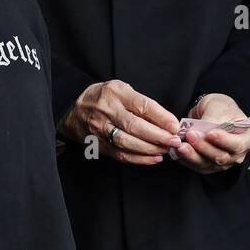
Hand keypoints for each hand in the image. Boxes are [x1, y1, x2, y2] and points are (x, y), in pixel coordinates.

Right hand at [58, 79, 180, 165]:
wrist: (74, 111)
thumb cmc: (104, 98)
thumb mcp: (121, 90)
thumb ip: (140, 102)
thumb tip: (166, 121)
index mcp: (115, 93)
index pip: (142, 105)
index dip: (161, 117)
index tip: (175, 125)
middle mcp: (106, 110)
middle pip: (135, 126)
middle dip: (158, 136)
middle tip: (174, 141)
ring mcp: (100, 129)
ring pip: (127, 142)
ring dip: (150, 149)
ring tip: (166, 150)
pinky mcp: (98, 145)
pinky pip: (120, 154)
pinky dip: (139, 159)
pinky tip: (153, 158)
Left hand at [172, 93, 249, 173]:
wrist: (210, 112)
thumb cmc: (220, 108)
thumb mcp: (220, 106)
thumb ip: (214, 118)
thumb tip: (204, 130)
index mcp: (247, 138)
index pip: (238, 144)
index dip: (224, 141)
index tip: (210, 133)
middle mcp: (237, 154)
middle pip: (221, 157)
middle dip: (204, 147)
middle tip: (190, 135)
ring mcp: (223, 163)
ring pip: (207, 164)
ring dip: (192, 155)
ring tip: (181, 145)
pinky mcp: (208, 166)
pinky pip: (196, 166)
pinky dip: (186, 159)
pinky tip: (177, 151)